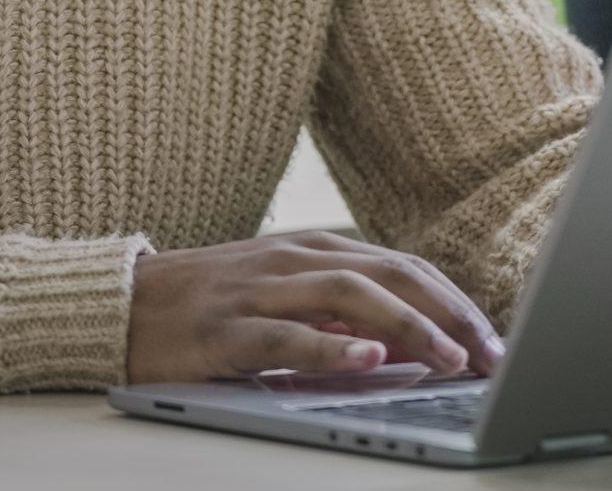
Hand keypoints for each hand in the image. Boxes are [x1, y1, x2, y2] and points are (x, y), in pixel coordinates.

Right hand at [125, 231, 503, 384]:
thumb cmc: (207, 305)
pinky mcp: (225, 329)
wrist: (118, 303)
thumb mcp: (280, 297)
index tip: (492, 337)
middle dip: (449, 313)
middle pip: (390, 274)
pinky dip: (333, 348)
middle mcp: (293, 260)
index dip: (453, 299)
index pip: (402, 266)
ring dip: (409, 328)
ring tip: (450, 357)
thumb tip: (403, 343)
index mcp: (313, 249)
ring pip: (350, 298)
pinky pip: (287, 337)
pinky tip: (370, 362)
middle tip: (492, 353)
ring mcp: (259, 291)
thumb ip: (336, 312)